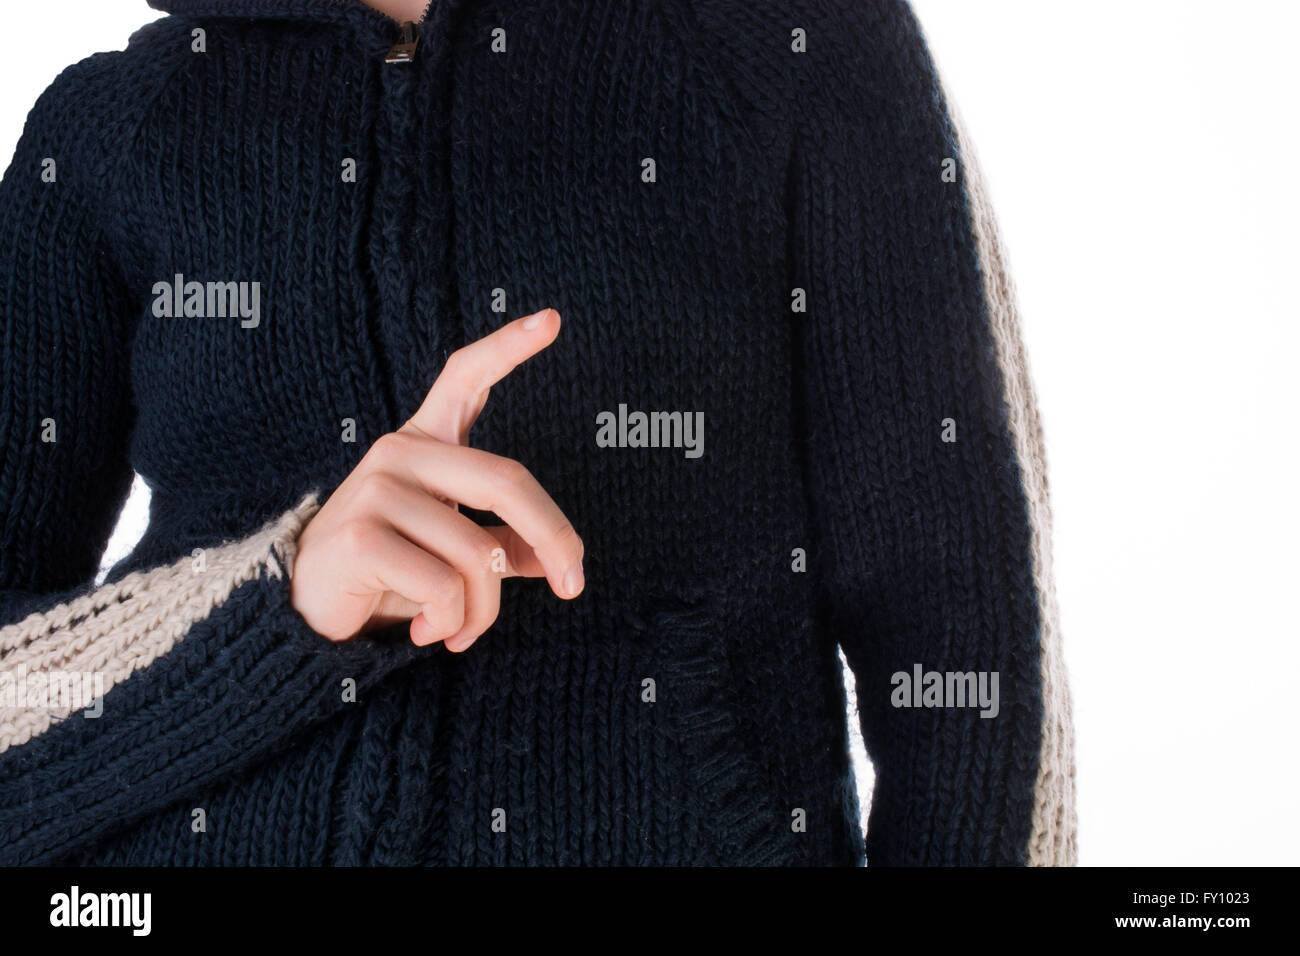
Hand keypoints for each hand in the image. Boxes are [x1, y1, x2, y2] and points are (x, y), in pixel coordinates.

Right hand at [289, 308, 583, 649]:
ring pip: (477, 552)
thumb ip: (501, 546)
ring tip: (460, 632)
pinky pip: (442, 585)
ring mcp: (377, 489)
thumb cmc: (386, 575)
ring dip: (483, 610)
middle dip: (554, 537)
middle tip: (575, 585)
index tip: (552, 320)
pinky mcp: (361, 534)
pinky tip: (425, 632)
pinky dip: (449, 622)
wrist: (305, 615)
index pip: (465, 378)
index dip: (507, 347)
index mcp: (425, 444)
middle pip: (506, 481)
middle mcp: (400, 452)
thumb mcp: (451, 553)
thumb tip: (559, 563)